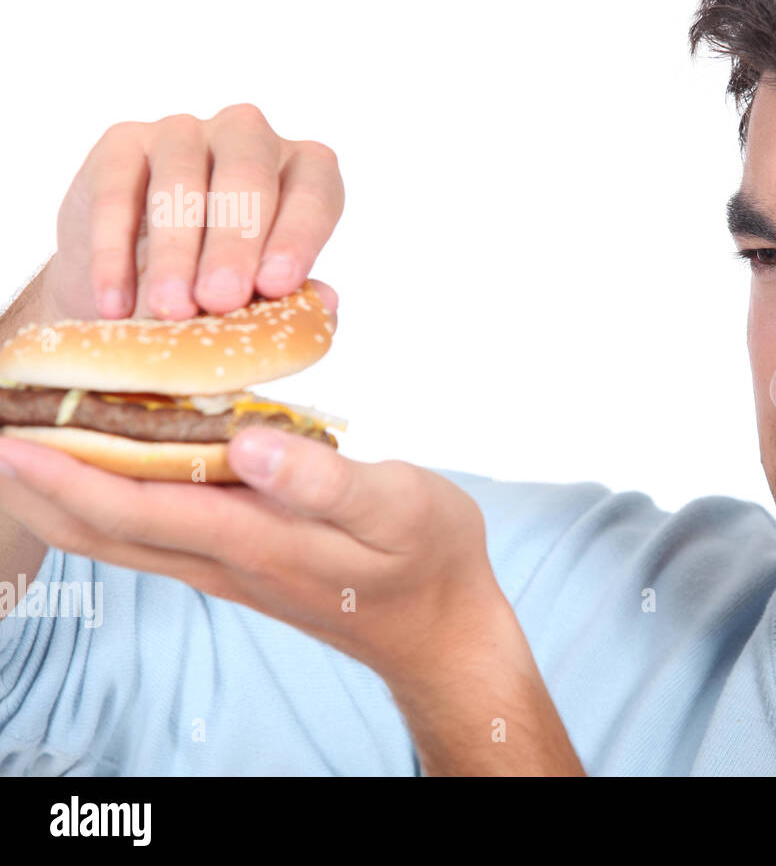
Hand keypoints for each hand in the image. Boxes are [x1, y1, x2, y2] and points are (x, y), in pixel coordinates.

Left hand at [0, 428, 584, 774]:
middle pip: (103, 531)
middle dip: (36, 489)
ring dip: (59, 500)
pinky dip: (106, 505)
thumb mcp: (398, 508)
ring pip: (119, 539)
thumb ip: (322, 478)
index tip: (5, 435)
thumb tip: (245, 442)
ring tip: (19, 456)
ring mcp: (228, 569)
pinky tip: (102, 479)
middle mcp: (225, 560)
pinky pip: (151, 536)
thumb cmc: (428, 559)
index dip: (64, 473)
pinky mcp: (241, 566)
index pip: (135, 509)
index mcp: (255, 540)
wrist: (441, 630)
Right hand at [42, 103, 342, 321]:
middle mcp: (249, 137)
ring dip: (176, 252)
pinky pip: (118, 193)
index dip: (298, 236)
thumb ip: (298, 301)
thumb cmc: (224, 284)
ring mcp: (184, 132)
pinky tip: (115, 303)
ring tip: (171, 308)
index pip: (315, 191)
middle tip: (220, 299)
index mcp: (303, 170)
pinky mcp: (122, 142)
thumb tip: (325, 304)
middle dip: (235, 243)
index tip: (276, 286)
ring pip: (181, 179)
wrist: (136, 281)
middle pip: (249, 175)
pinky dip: (113, 254)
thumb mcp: (263, 297)